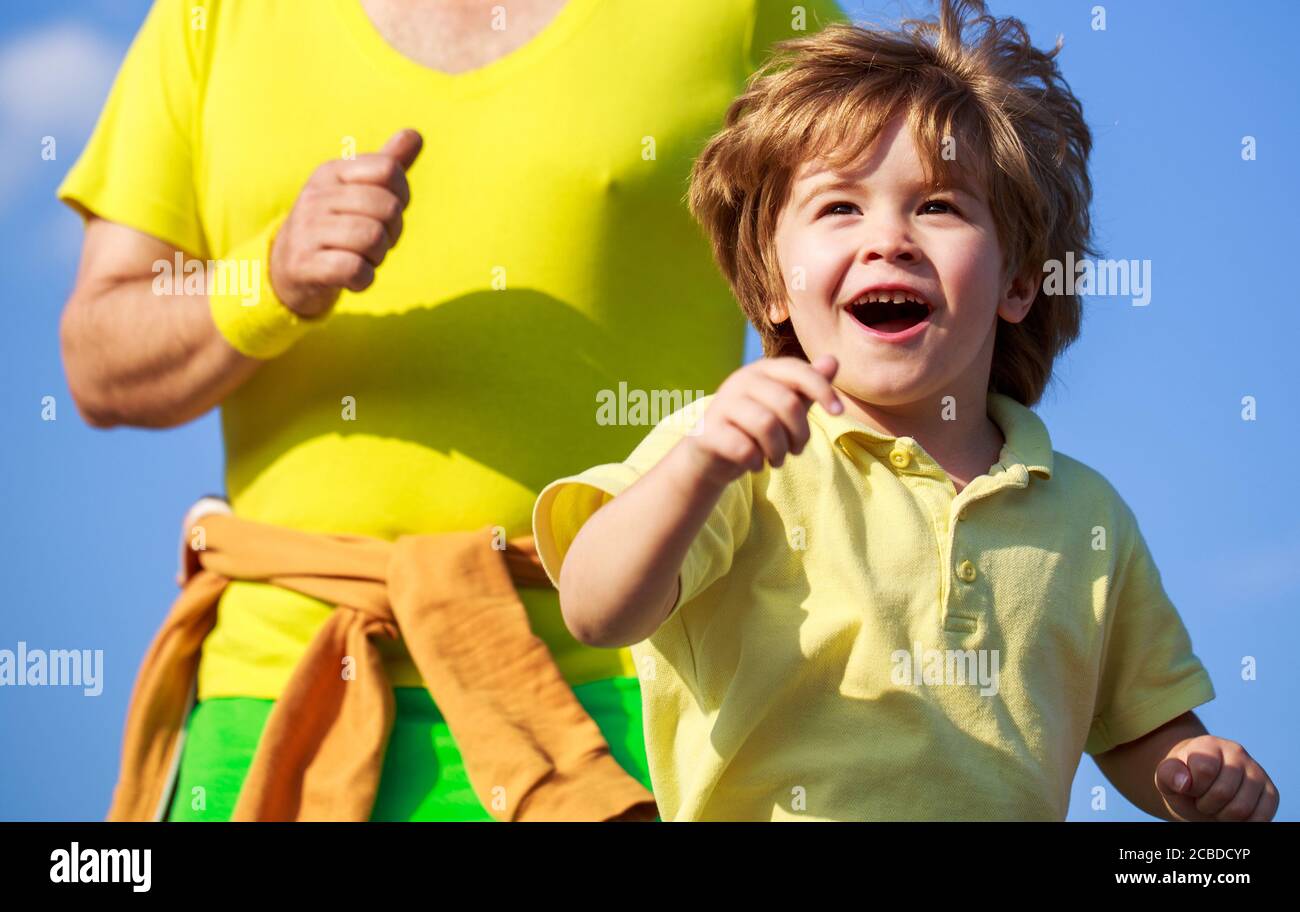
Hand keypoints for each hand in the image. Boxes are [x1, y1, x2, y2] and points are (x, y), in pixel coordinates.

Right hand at [269, 128, 422, 317]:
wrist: (287, 267)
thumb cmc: (336, 225)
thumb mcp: (358, 190)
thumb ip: (388, 164)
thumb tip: (415, 134)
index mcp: (332, 171)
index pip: (389, 170)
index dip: (402, 195)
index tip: (386, 210)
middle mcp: (316, 196)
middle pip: (387, 207)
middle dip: (392, 231)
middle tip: (375, 240)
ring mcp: (307, 230)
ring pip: (373, 238)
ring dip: (378, 256)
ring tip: (362, 257)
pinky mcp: (304, 265)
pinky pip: (354, 269)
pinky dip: (364, 279)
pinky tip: (354, 277)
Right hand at [679, 354, 842, 486]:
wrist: (710, 457)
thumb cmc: (754, 429)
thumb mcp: (784, 407)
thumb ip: (807, 386)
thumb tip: (833, 360)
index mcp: (761, 370)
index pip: (798, 371)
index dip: (823, 389)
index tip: (839, 413)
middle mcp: (739, 381)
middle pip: (787, 403)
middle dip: (800, 434)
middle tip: (796, 450)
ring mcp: (721, 405)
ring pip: (766, 425)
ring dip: (779, 451)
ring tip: (777, 460)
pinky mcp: (708, 431)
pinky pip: (744, 448)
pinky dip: (757, 462)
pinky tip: (755, 465)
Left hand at [1154, 735, 1278, 820]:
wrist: (1200, 789)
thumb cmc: (1183, 782)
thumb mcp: (1166, 777)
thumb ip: (1168, 774)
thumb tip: (1183, 782)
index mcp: (1209, 744)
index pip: (1204, 770)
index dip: (1193, 787)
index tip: (1188, 787)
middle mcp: (1236, 753)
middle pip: (1223, 792)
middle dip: (1206, 804)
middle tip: (1202, 799)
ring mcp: (1256, 772)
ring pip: (1242, 808)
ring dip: (1223, 816)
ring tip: (1216, 806)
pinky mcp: (1270, 792)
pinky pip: (1261, 817)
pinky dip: (1243, 823)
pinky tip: (1232, 814)